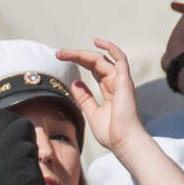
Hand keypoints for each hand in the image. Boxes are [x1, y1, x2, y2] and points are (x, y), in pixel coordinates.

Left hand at [59, 39, 144, 154]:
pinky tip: (97, 42)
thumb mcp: (91, 113)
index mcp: (109, 90)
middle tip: (58, 54)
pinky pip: (120, 59)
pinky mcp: (125, 82)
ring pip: (102, 59)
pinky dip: (110, 48)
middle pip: (95, 62)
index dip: (79, 62)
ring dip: (83, 54)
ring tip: (66, 52)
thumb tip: (75, 82)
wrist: (124, 143)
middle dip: (77, 56)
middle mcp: (116, 83)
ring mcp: (121, 81)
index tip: (61, 59)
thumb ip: (84, 98)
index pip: (94, 70)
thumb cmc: (111, 133)